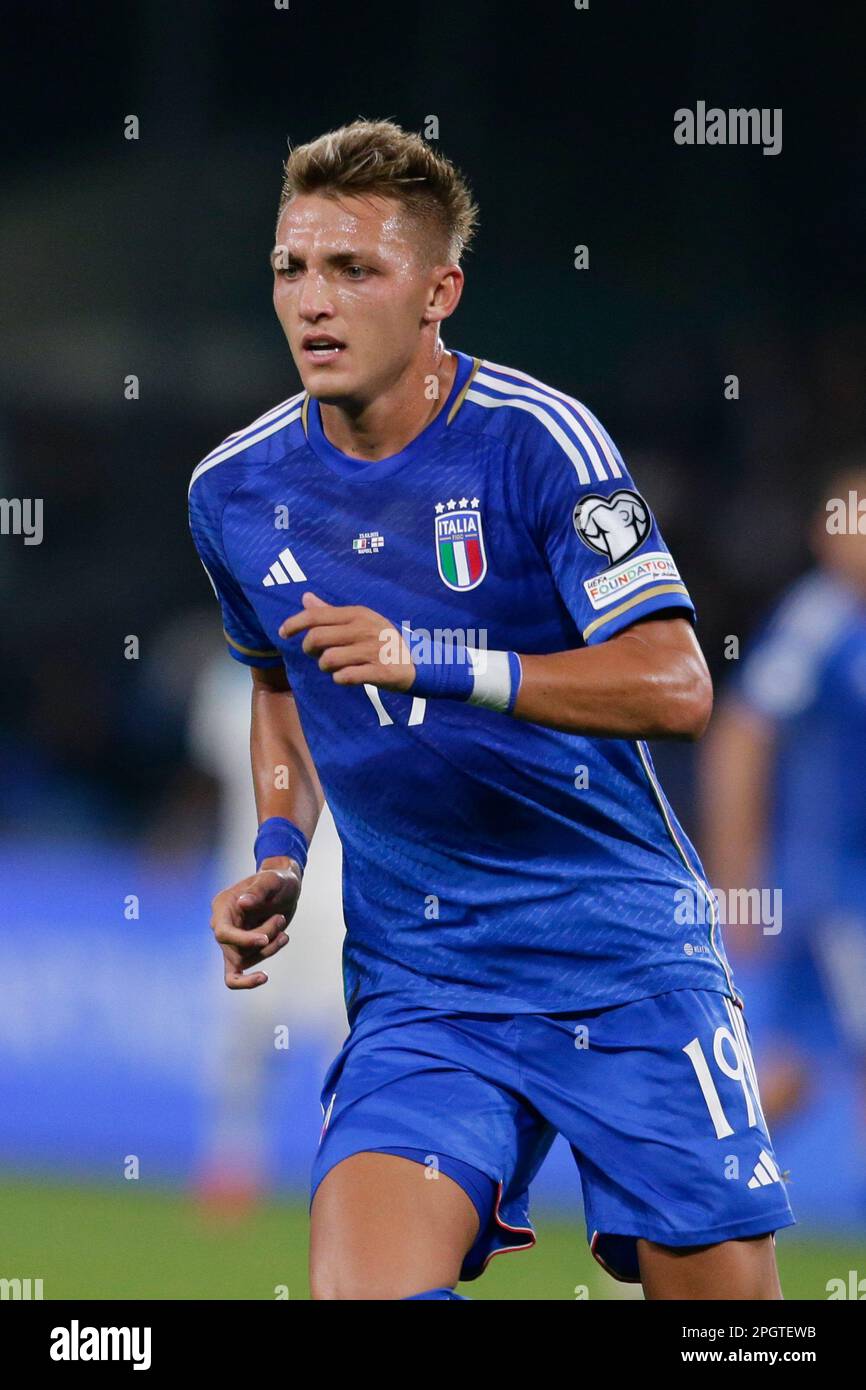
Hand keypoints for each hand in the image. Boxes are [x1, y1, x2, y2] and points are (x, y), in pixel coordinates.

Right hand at [210, 863, 300, 989]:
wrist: (286, 888)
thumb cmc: (277, 881)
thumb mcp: (272, 880)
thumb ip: (258, 891)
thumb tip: (242, 904)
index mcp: (222, 906)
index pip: (222, 932)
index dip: (242, 940)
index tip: (264, 939)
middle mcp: (222, 925)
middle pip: (236, 949)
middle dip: (263, 938)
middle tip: (280, 918)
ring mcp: (231, 941)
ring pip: (244, 960)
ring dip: (269, 948)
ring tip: (283, 928)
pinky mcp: (243, 951)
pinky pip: (237, 975)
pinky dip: (249, 980)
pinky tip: (264, 977)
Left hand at [279, 591, 414, 691]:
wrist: (420, 662)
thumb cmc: (383, 640)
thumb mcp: (361, 621)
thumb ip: (331, 612)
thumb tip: (305, 598)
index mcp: (357, 614)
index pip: (316, 616)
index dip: (294, 623)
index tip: (283, 633)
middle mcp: (364, 629)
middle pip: (317, 638)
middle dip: (309, 649)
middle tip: (315, 655)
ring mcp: (372, 650)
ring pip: (328, 659)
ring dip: (325, 667)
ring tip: (334, 667)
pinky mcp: (379, 671)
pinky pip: (346, 677)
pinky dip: (340, 679)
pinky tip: (346, 677)